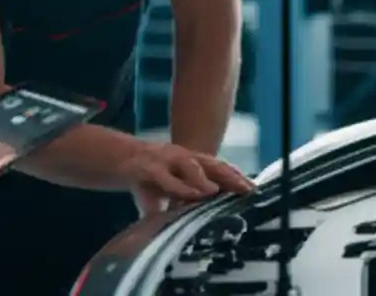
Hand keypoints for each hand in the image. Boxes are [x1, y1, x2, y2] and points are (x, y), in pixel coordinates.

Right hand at [123, 142, 254, 215]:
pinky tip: (192, 194)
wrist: (120, 157)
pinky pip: (167, 178)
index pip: (219, 168)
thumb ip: (186, 199)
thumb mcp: (171, 188)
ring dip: (203, 178)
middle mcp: (183, 157)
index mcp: (192, 161)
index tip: (254, 190)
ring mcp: (166, 159)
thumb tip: (203, 219)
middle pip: (212, 164)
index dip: (236, 178)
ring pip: (190, 166)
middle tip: (247, 190)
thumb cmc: (151, 177)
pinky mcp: (149, 167)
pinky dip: (180, 186)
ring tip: (216, 191)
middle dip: (230, 176)